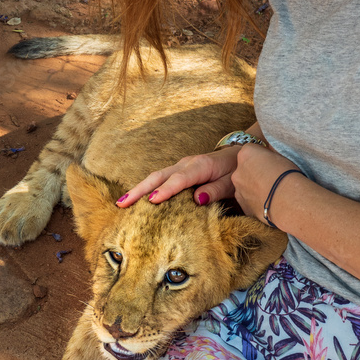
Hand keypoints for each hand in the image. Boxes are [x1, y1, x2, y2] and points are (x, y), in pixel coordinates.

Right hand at [116, 145, 240, 207]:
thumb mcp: (232, 182)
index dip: (166, 190)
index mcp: (201, 166)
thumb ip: (216, 190)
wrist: (238, 155)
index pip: (180, 179)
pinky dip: (146, 188)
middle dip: (140, 189)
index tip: (152, 201)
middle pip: (159, 176)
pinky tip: (135, 199)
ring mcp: (180, 166)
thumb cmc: (236, 171)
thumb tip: (197, 199)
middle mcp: (186, 164)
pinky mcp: (178, 171)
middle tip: (123, 203)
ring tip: (122, 203)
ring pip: (155, 177)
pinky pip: (159, 179)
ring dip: (138, 189)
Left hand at [232, 144, 298, 222]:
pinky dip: (256, 200)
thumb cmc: (288, 175)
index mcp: (246, 154)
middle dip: (255, 171)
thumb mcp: (281, 154)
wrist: (289, 202)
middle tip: (272, 176)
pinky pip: (249, 200)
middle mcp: (237, 171)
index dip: (262, 155)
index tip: (272, 161)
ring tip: (272, 191)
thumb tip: (270, 147)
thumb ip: (271, 149)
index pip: (251, 149)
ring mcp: (239, 190)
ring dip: (255, 186)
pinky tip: (269, 201)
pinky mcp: (244, 206)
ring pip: (245, 185)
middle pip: (245, 168)